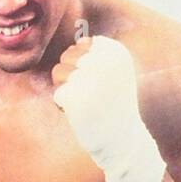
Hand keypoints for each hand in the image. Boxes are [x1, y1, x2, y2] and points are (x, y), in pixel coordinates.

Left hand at [52, 36, 166, 181]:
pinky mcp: (72, 95)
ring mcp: (87, 77)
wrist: (123, 141)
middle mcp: (103, 60)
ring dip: (67, 89)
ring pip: (58, 72)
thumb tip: (81, 40)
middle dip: (73, 75)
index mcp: (116, 52)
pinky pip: (57, 93)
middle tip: (94, 95)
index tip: (104, 83)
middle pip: (68, 55)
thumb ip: (101, 53)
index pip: (84, 44)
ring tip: (88, 103)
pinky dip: (65, 106)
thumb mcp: (117, 72)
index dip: (86, 65)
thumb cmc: (115, 106)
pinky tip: (83, 114)